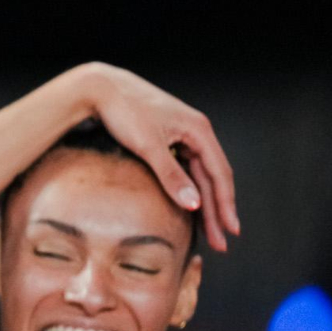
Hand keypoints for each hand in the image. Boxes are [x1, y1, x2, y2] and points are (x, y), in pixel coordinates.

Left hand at [75, 63, 239, 251]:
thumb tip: (195, 204)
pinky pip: (186, 169)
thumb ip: (171, 176)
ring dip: (204, 203)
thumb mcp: (149, 146)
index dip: (225, 205)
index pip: (219, 174)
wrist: (101, 88)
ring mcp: (183, 134)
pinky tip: (189, 207)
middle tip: (222, 243)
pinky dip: (189, 189)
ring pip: (200, 175)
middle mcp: (196, 131)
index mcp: (199, 130)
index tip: (230, 231)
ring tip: (209, 232)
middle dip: (217, 211)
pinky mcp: (169, 137)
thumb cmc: (124, 112)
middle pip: (212, 178)